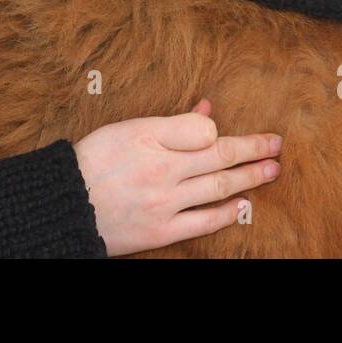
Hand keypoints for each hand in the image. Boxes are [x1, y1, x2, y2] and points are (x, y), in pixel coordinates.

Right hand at [72, 98, 282, 256]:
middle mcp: (161, 169)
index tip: (239, 131)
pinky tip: (242, 205)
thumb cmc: (94, 161)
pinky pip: (202, 222)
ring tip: (271, 170)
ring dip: (249, 177)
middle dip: (252, 149)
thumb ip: (171, 123)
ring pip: (217, 187)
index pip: (203, 131)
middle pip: (219, 156)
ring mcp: (163, 202)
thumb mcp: (128, 130)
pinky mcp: (160, 231)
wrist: (65, 204)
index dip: (223, 131)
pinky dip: (226, 213)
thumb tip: (207, 111)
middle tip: (277, 145)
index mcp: (151, 138)